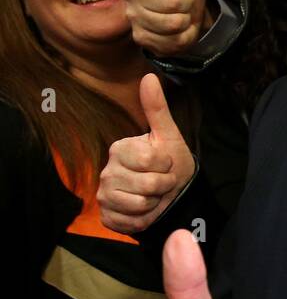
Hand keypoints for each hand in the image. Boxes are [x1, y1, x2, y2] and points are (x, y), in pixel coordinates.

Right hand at [98, 74, 194, 233]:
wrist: (171, 195)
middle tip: (164, 182)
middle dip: (165, 185)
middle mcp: (106, 171)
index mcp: (120, 148)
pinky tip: (147, 211)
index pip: (151, 160)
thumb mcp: (169, 136)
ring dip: (157, 203)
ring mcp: (104, 195)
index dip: (168, 165)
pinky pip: (131, 223)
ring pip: (141, 204)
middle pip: (149, 184)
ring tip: (156, 195)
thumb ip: (158, 108)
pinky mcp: (107, 217)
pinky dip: (146, 219)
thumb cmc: (171, 163)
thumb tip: (150, 76)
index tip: (167, 164)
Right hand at [122, 0, 210, 56]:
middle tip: (181, 0)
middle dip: (187, 3)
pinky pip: (171, 40)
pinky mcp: (140, 38)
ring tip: (179, 14)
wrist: (187, 17)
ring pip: (172, 22)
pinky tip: (174, 30)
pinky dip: (181, 36)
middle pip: (173, 2)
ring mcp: (132, 16)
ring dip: (185, 20)